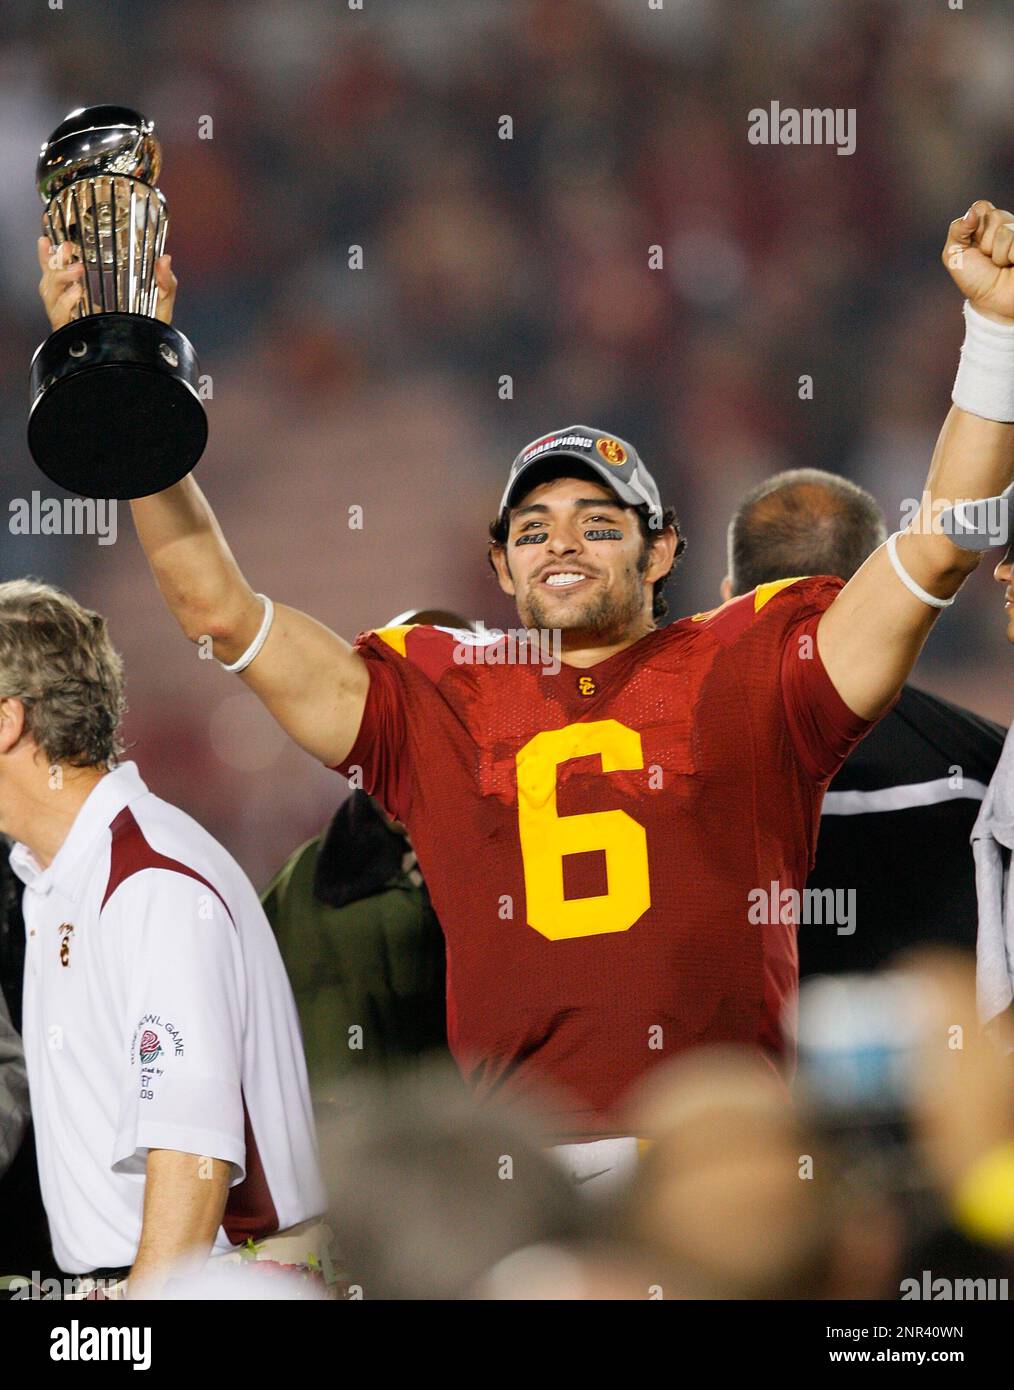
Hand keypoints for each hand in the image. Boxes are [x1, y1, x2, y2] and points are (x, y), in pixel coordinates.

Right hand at [36, 235, 177, 330]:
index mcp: (87, 300)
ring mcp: (74, 323)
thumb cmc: (150, 336)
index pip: (60, 275)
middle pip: (49, 283)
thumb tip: (166, 260)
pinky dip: (66, 303)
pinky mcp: (74, 337)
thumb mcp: (159, 306)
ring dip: (60, 279)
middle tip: (67, 249)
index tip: (48, 239)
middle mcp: (75, 311)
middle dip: (53, 264)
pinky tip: (77, 292)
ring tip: (78, 270)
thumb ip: (165, 284)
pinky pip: (60, 317)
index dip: (49, 257)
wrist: (151, 363)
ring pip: (50, 296)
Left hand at [942, 200, 1013, 323]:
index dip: (974, 228)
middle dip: (986, 242)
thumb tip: (971, 212)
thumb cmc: (976, 281)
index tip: (974, 249)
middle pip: (994, 216)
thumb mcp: (954, 255)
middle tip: (990, 260)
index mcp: (987, 225)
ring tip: (1003, 265)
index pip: (981, 207)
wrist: (994, 303)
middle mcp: (1006, 225)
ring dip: (999, 253)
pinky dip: (1010, 256)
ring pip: (1005, 229)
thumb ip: (957, 229)